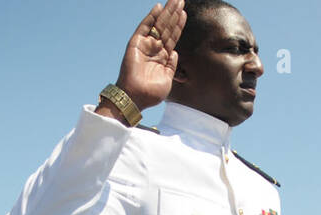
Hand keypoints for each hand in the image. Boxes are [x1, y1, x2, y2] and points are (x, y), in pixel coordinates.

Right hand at [104, 0, 186, 116]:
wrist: (136, 98)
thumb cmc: (150, 94)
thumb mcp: (168, 79)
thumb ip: (172, 65)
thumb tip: (175, 52)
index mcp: (162, 58)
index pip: (172, 37)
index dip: (178, 25)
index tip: (184, 14)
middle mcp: (154, 49)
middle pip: (166, 28)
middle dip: (174, 14)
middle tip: (181, 0)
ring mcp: (145, 45)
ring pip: (158, 25)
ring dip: (167, 13)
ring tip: (175, 1)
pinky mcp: (136, 44)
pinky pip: (144, 27)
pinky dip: (151, 17)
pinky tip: (158, 7)